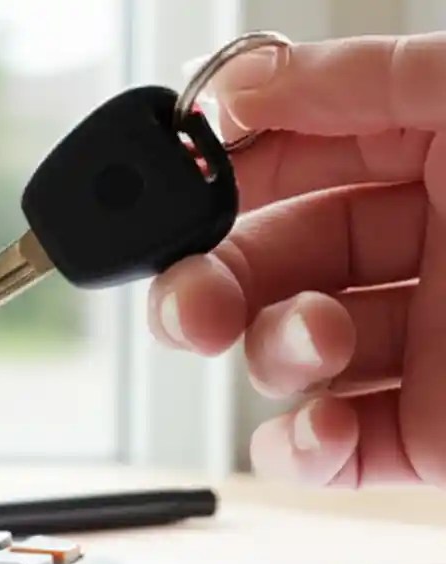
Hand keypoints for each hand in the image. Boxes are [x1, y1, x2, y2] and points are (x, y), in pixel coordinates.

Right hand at [149, 33, 445, 486]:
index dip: (222, 178)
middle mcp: (423, 260)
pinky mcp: (428, 446)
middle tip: (194, 302)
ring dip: (269, 352)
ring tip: (315, 342)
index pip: (294, 166)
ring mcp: (422, 357)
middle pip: (264, 266)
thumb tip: (228, 93)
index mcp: (437, 168)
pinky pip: (324, 455)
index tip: (173, 191)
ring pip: (281, 356)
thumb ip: (354, 79)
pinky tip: (321, 425)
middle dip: (208, 283)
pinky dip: (296, 450)